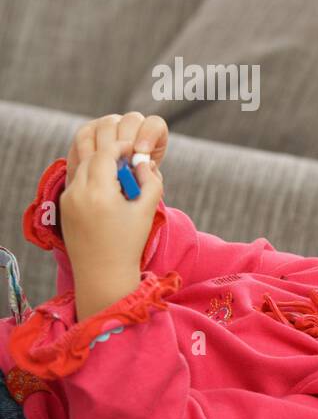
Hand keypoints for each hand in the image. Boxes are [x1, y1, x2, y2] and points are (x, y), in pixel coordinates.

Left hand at [61, 137, 163, 319]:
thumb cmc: (129, 242)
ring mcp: (68, 199)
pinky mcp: (64, 206)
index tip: (134, 149)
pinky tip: (108, 194)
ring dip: (101, 167)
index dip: (122, 146)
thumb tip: (143, 162)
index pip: (106, 153)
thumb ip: (151, 180)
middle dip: (111, 155)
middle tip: (128, 163)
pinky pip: (78, 182)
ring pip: (83, 169)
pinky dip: (93, 180)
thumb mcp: (147, 210)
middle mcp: (78, 192)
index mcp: (99, 192)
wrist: (103, 272)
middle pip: (92, 157)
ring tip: (119, 180)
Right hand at [67, 112, 168, 179]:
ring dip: (108, 147)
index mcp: (153, 133)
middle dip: (127, 141)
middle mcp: (131, 124)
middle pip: (131, 120)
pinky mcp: (87, 131)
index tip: (142, 152)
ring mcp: (108, 125)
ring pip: (108, 125)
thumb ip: (150, 172)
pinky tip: (91, 168)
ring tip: (108, 168)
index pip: (155, 124)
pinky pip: (85, 136)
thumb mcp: (147, 181)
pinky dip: (88, 152)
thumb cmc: (134, 186)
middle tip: (123, 162)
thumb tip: (146, 164)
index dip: (149, 135)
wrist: (110, 189)